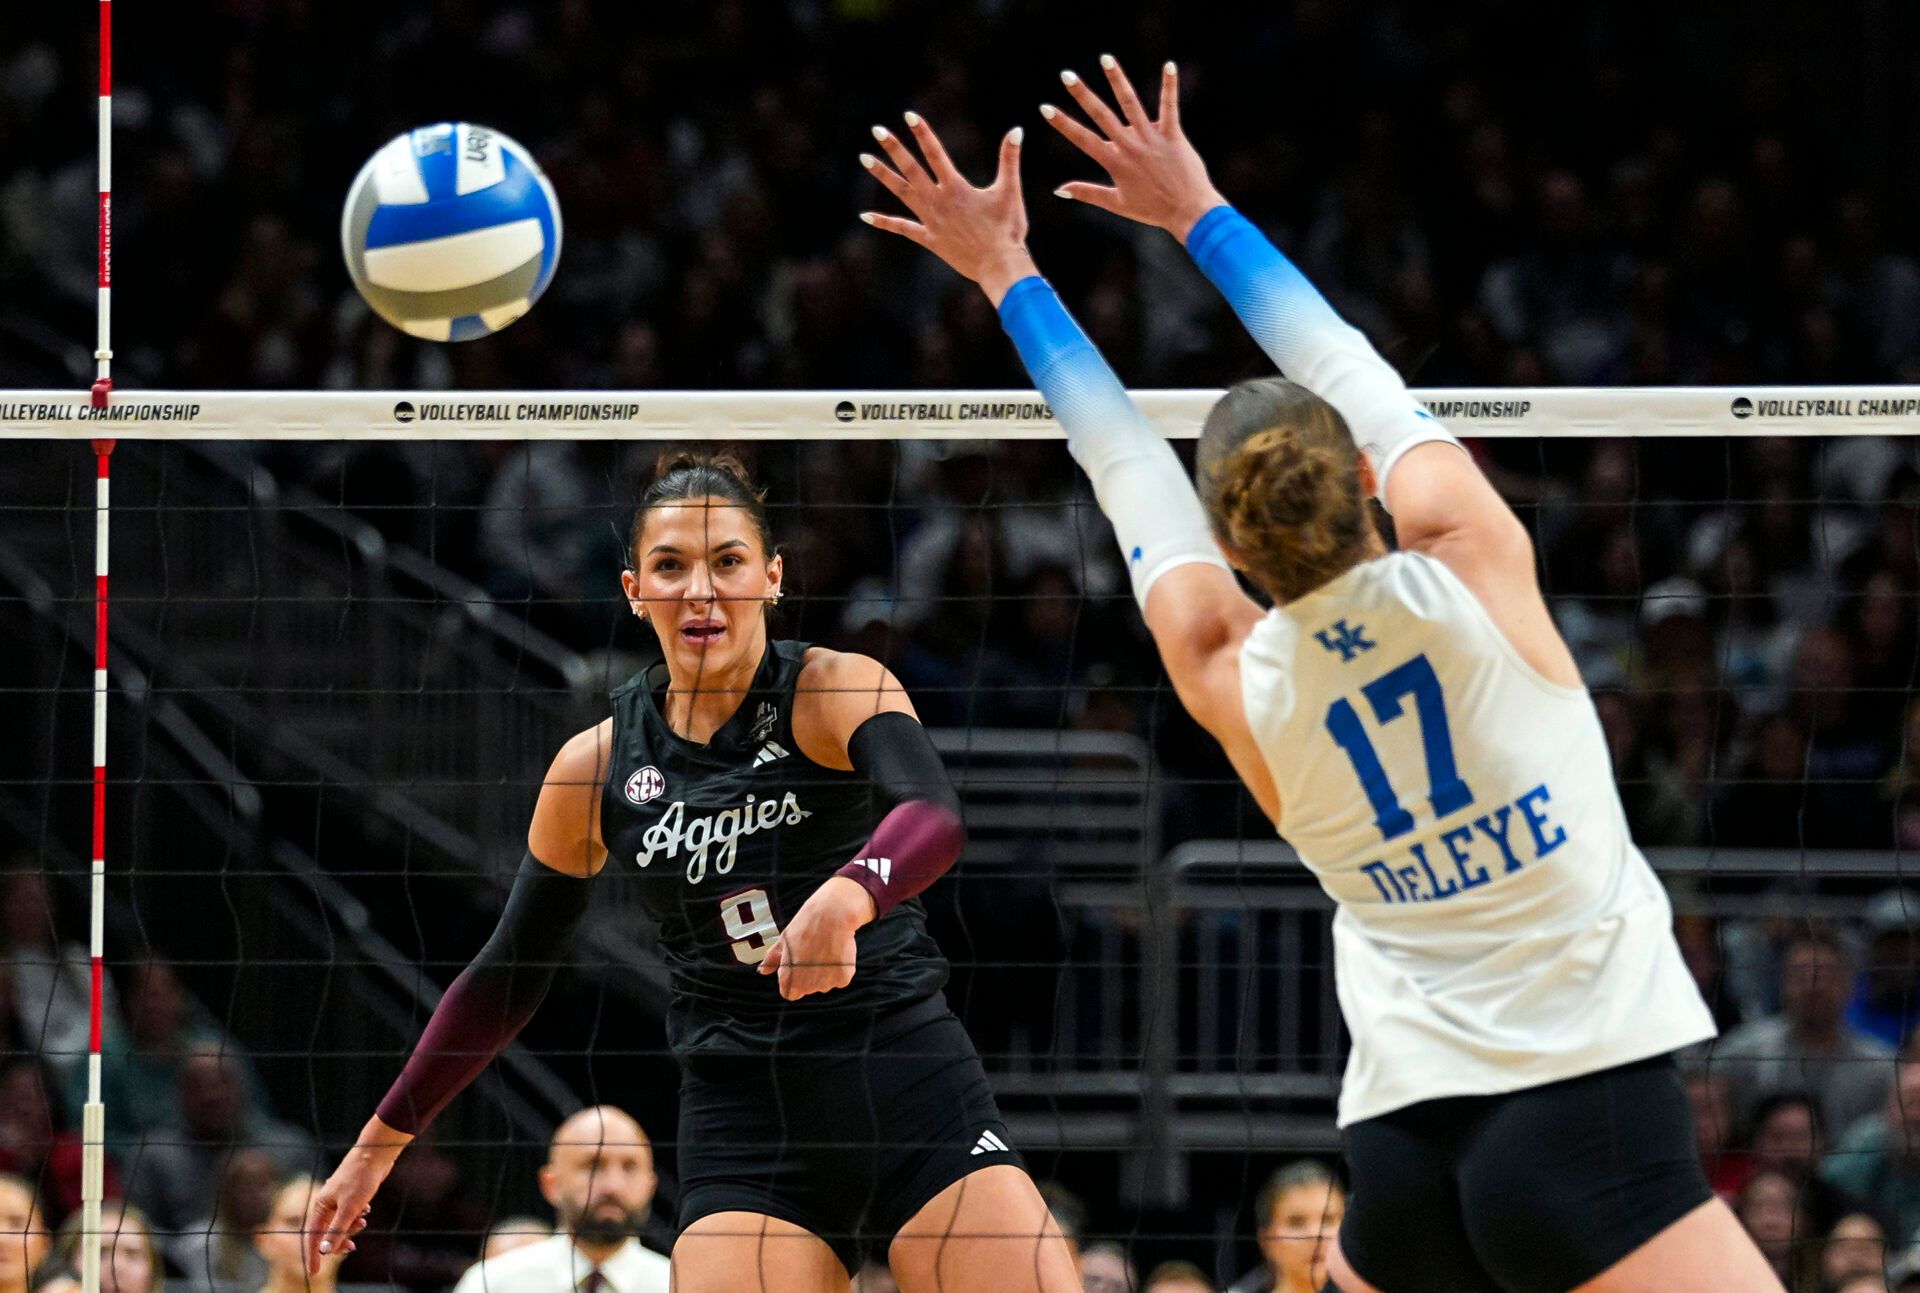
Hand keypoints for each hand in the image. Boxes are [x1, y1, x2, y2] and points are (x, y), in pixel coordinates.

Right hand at [305, 1119, 408, 1273]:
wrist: (376, 1154)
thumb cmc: (360, 1178)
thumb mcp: (349, 1209)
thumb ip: (337, 1230)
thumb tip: (324, 1251)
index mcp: (320, 1206)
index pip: (312, 1236)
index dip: (313, 1255)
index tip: (314, 1272)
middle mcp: (327, 1203)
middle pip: (328, 1232)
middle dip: (339, 1240)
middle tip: (352, 1248)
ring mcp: (339, 1199)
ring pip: (342, 1223)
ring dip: (351, 1228)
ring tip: (363, 1222)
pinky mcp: (352, 1195)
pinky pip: (351, 1214)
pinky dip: (358, 1217)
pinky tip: (366, 1210)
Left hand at [758, 875, 873, 1000]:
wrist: (832, 914)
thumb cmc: (805, 925)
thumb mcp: (784, 941)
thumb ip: (773, 959)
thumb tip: (762, 971)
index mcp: (789, 981)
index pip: (790, 992)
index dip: (793, 979)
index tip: (799, 963)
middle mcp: (807, 987)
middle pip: (809, 988)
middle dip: (810, 975)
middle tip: (813, 952)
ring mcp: (826, 984)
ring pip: (825, 983)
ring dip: (825, 971)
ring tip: (825, 948)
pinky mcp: (843, 978)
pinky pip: (840, 978)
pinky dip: (840, 968)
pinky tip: (837, 951)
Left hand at [859, 113, 1038, 305]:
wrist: (999, 266)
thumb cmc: (1008, 230)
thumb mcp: (1010, 191)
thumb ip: (1010, 159)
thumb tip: (1017, 130)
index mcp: (956, 188)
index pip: (935, 153)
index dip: (923, 133)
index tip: (909, 116)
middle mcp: (938, 201)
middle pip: (911, 169)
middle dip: (894, 148)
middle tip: (876, 130)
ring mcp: (931, 221)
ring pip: (902, 192)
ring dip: (883, 174)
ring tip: (865, 158)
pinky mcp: (929, 239)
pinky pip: (902, 228)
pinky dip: (883, 222)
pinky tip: (865, 216)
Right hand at [1042, 56, 1225, 241]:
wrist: (1188, 212)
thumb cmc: (1153, 210)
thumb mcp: (1116, 203)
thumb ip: (1087, 192)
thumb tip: (1058, 189)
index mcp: (1115, 163)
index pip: (1083, 139)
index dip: (1063, 124)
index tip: (1045, 108)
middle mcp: (1130, 147)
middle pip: (1102, 115)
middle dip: (1082, 94)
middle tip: (1066, 75)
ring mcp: (1152, 139)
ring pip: (1130, 104)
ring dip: (1117, 79)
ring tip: (1105, 58)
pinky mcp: (1173, 135)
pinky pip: (1169, 106)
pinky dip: (1169, 86)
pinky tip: (1169, 65)